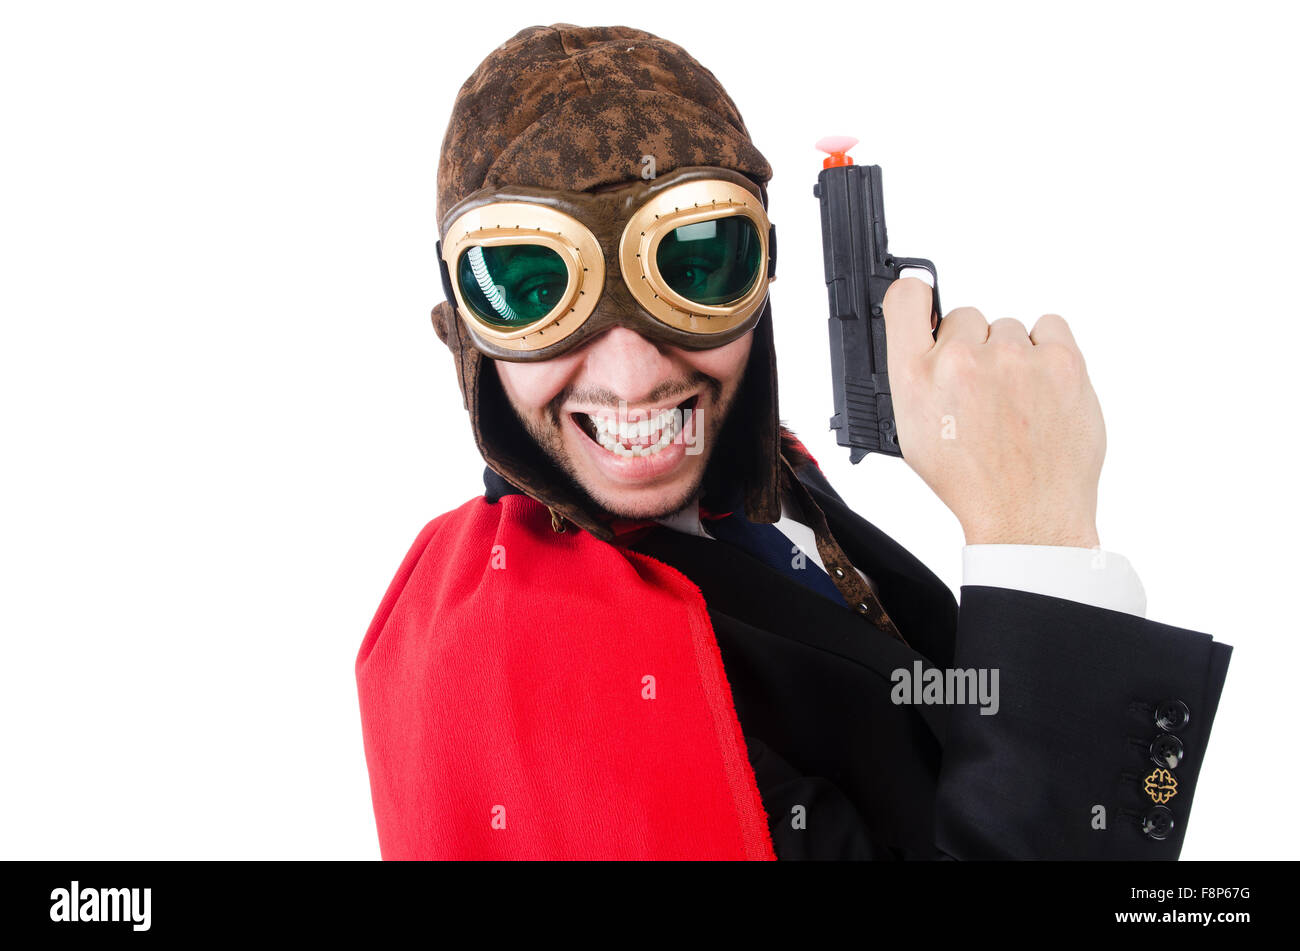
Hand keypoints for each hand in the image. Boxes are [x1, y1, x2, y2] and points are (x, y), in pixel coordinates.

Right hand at [881, 277, 1104, 547]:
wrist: (1028, 516)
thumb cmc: (972, 482)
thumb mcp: (914, 433)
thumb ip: (918, 377)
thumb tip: (926, 335)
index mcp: (915, 378)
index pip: (905, 297)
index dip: (918, 299)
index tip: (928, 310)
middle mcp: (960, 360)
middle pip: (965, 316)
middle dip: (973, 347)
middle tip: (982, 392)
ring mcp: (1014, 358)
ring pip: (1009, 328)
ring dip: (1012, 355)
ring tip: (1016, 402)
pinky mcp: (1061, 360)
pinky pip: (1049, 326)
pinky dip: (1047, 350)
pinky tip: (1041, 387)